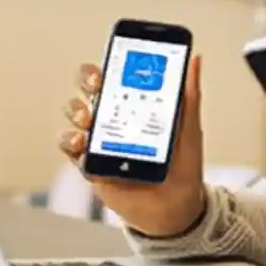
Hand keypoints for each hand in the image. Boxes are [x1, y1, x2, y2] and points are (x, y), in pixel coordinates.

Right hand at [57, 56, 205, 236]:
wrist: (176, 208)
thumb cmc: (182, 165)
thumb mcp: (189, 128)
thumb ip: (188, 95)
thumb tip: (195, 61)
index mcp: (137, 104)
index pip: (119, 73)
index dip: (112, 60)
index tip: (116, 57)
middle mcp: (114, 117)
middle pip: (90, 88)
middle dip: (88, 78)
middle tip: (98, 83)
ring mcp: (100, 140)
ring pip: (76, 114)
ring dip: (76, 109)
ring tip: (89, 118)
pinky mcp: (91, 164)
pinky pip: (71, 148)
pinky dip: (70, 140)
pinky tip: (82, 141)